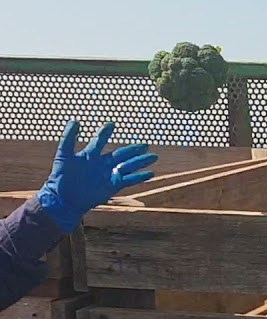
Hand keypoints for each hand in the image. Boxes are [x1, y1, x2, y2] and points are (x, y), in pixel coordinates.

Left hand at [37, 120, 157, 231]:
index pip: (100, 140)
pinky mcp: (113, 186)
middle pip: (121, 154)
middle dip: (133, 149)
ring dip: (141, 161)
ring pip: (128, 166)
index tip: (111, 124)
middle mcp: (102, 163)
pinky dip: (139, 177)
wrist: (64, 198)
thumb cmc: (61, 177)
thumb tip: (75, 120)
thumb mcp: (63, 155)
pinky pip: (129, 180)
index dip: (105, 132)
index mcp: (90, 155)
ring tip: (153, 156)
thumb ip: (69, 138)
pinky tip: (150, 173)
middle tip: (145, 145)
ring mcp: (108, 174)